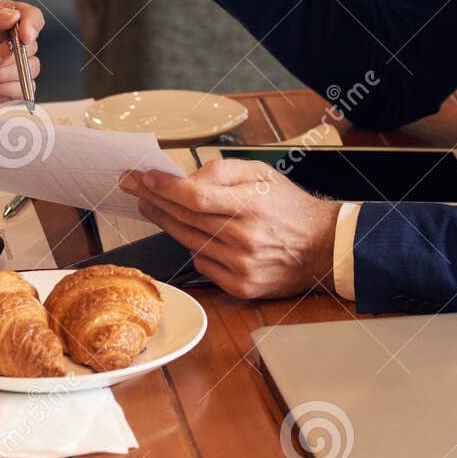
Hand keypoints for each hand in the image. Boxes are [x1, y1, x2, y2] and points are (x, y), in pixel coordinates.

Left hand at [0, 0, 44, 116]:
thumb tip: (14, 15)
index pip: (30, 16)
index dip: (33, 24)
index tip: (25, 36)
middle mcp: (6, 43)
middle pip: (32, 45)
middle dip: (10, 54)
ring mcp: (6, 67)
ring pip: (31, 68)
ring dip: (8, 72)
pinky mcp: (4, 91)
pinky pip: (23, 90)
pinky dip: (9, 88)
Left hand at [118, 157, 337, 298]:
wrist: (322, 246)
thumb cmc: (289, 207)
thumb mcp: (263, 173)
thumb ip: (223, 170)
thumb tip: (186, 178)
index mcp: (251, 205)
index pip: (195, 197)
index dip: (165, 187)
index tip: (145, 176)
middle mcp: (245, 238)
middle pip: (185, 219)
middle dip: (154, 199)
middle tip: (133, 186)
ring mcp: (242, 266)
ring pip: (188, 242)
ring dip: (164, 222)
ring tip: (150, 205)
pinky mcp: (241, 287)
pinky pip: (202, 264)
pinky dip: (193, 248)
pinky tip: (190, 234)